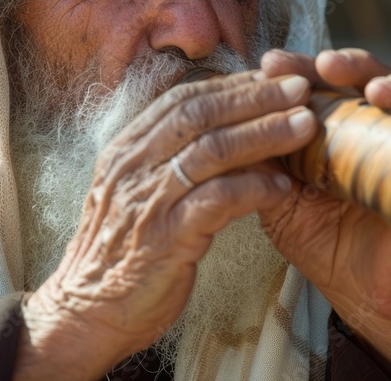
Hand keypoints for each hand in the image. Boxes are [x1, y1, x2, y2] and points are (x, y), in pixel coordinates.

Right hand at [14, 70, 318, 379]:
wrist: (84, 314)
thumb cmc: (120, 253)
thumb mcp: (134, 192)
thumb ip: (167, 159)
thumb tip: (219, 129)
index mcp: (127, 150)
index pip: (183, 100)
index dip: (232, 84)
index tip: (271, 77)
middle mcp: (134, 166)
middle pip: (201, 114)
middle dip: (254, 97)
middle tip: (298, 87)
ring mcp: (147, 200)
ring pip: (213, 150)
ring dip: (265, 134)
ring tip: (305, 126)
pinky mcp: (164, 239)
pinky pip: (217, 201)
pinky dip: (253, 189)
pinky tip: (282, 186)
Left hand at [257, 48, 390, 378]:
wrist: (365, 291)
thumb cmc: (322, 239)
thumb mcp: (278, 193)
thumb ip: (260, 157)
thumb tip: (220, 117)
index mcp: (329, 128)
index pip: (311, 87)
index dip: (290, 74)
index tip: (264, 65)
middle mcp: (368, 124)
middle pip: (349, 77)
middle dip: (316, 64)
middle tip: (286, 64)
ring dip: (361, 68)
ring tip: (332, 68)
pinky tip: (381, 96)